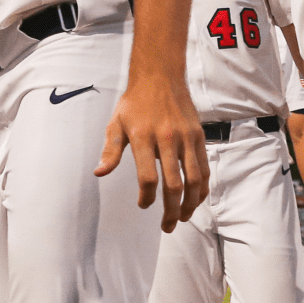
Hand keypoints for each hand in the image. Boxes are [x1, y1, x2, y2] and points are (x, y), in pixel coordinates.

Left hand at [93, 75, 208, 230]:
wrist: (160, 77)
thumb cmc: (135, 102)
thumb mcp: (116, 124)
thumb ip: (110, 151)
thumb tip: (99, 173)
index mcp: (143, 137)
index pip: (148, 177)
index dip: (146, 197)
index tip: (144, 206)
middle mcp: (167, 139)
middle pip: (174, 184)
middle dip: (171, 210)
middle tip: (167, 225)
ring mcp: (186, 138)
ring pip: (195, 180)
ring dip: (190, 204)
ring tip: (183, 217)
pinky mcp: (199, 136)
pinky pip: (204, 167)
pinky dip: (202, 187)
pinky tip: (196, 199)